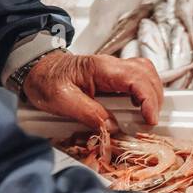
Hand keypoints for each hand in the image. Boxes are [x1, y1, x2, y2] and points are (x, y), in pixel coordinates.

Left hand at [22, 50, 162, 129]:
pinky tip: (140, 107)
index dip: (148, 100)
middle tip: (149, 122)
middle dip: (154, 99)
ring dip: (153, 94)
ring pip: (147, 74)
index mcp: (100, 68)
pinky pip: (139, 79)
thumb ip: (89, 114)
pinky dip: (146, 93)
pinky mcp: (114, 76)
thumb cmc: (47, 82)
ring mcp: (114, 69)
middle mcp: (111, 65)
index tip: (150, 120)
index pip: (136, 79)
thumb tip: (113, 127)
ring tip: (147, 115)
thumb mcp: (62, 101)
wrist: (37, 70)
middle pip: (147, 74)